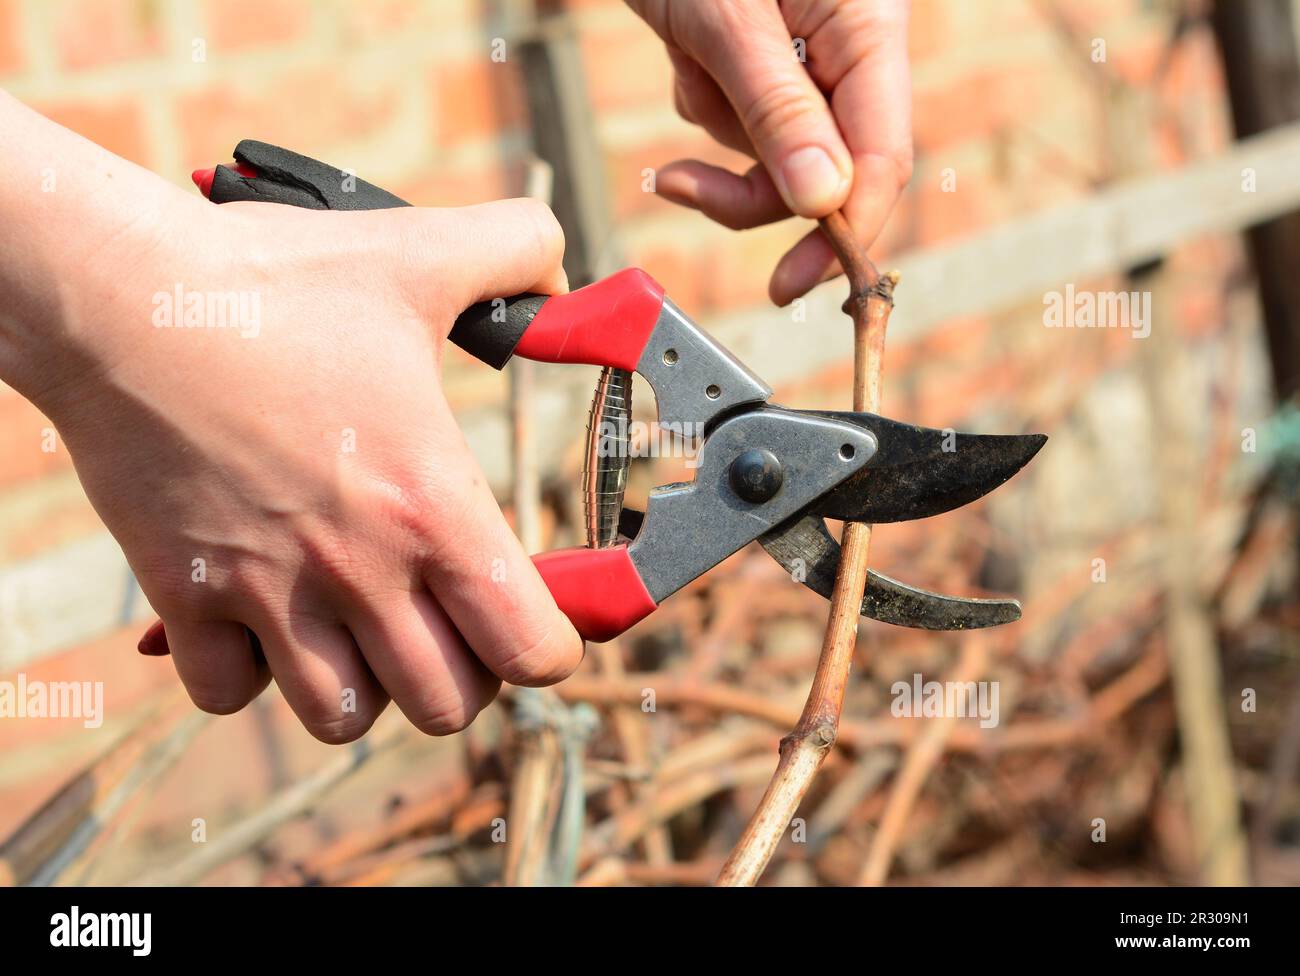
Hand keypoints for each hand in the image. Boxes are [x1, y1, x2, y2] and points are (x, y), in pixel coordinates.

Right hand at [29, 190, 582, 741]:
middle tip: (447, 621)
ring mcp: (267, 592)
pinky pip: (229, 694)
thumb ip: (517, 252)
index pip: (530, 649)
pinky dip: (251, 674)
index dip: (550, 647)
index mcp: (432, 503)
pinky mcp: (185, 597)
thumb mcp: (416, 253)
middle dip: (462, 674)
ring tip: (361, 628)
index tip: (534, 617)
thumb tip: (562, 279)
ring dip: (364, 686)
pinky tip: (263, 614)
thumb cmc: (273, 279)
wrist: (124, 296)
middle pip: (447, 705)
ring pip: (343, 718)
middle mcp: (359, 567)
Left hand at [627, 0, 912, 304]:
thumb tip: (824, 202)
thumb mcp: (728, 19)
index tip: (796, 282)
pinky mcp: (766, 64)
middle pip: (825, 172)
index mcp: (868, 32)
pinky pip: (740, 120)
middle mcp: (849, 52)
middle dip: (751, 187)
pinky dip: (705, 101)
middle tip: (683, 188)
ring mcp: (808, 59)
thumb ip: (778, 108)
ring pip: (776, 154)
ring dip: (719, 131)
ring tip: (689, 52)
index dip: (844, 231)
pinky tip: (688, 44)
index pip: (882, 159)